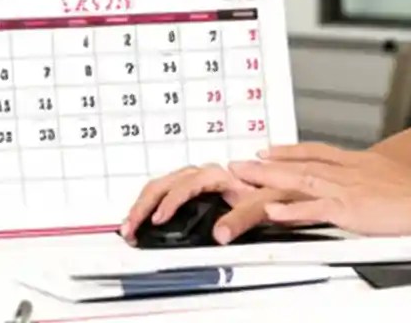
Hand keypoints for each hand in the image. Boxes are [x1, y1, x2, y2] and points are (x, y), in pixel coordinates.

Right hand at [119, 163, 286, 245]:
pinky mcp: (194, 190)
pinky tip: (142, 219)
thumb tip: (219, 235)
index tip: (158, 219)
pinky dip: (150, 205)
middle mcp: (206, 174)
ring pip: (163, 185)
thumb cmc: (272, 193)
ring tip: (129, 226)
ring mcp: (198, 181)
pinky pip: (166, 191)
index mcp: (220, 175)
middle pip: (167, 182)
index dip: (171, 200)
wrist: (280, 188)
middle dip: (145, 204)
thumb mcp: (262, 205)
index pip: (188, 184)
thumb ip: (242, 218)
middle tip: (131, 228)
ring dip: (143, 204)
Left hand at [230, 143, 410, 235]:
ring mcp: (349, 189)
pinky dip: (293, 210)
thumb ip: (372, 183)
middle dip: (268, 163)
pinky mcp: (352, 209)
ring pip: (301, 180)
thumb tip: (367, 190)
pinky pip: (316, 209)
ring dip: (269, 179)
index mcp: (359, 163)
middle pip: (301, 163)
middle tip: (240, 163)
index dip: (290, 150)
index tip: (268, 149)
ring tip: (243, 178)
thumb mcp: (391, 179)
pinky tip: (274, 211)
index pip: (317, 151)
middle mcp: (349, 171)